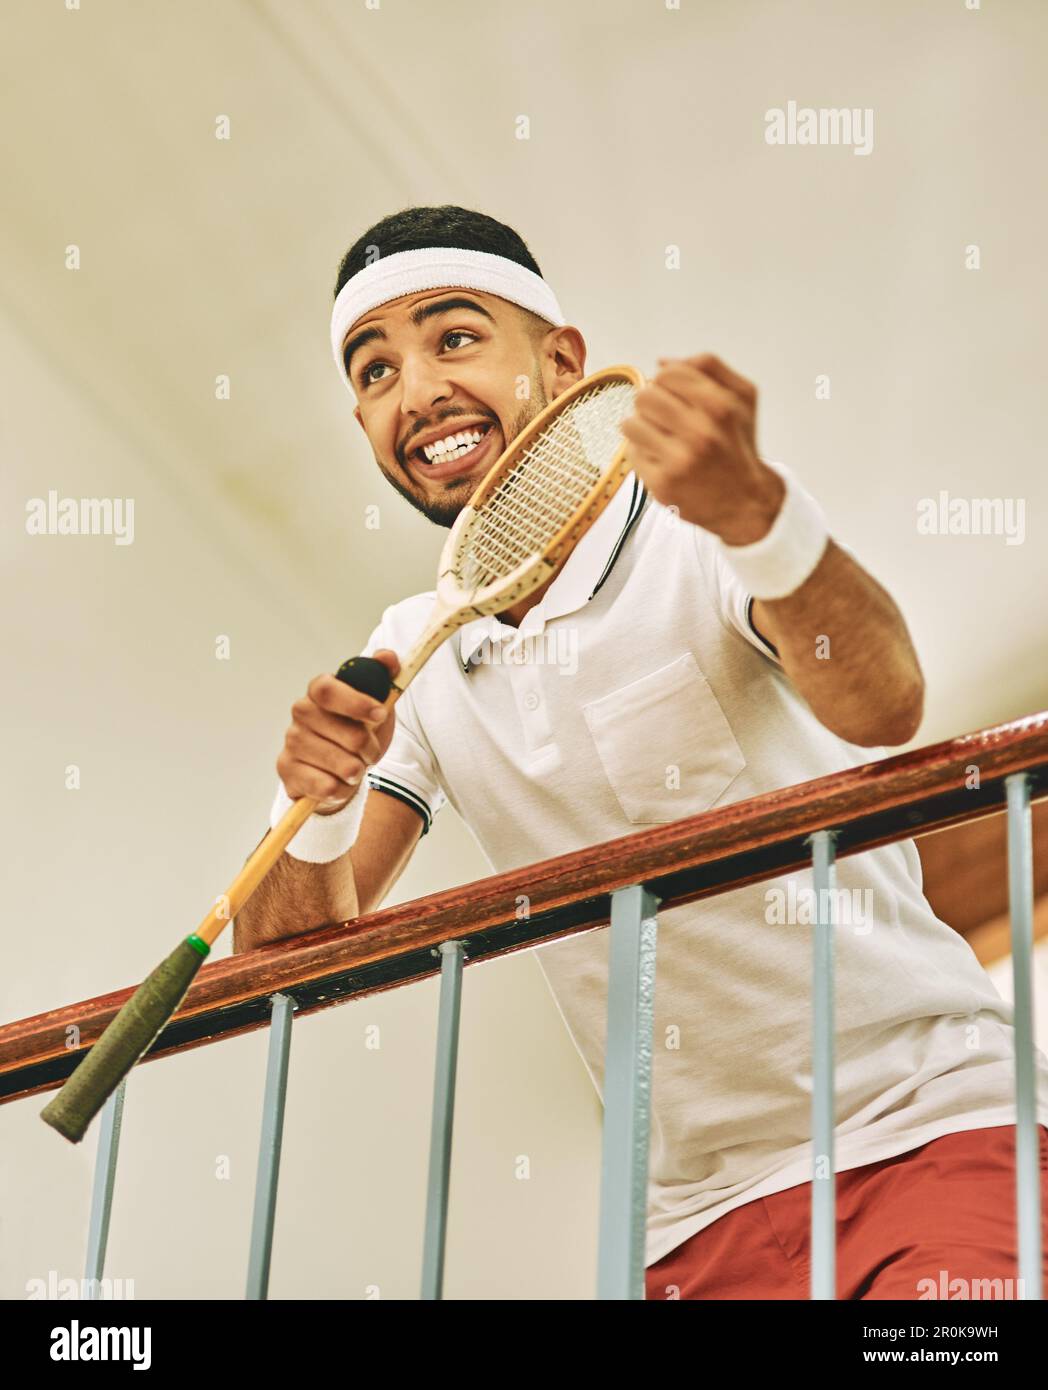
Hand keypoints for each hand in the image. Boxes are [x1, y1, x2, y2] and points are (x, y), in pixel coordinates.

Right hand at [276, 650, 398, 812]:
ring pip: (341, 764)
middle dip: (368, 747)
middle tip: (371, 752)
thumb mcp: (377, 706)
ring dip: (357, 771)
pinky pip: (327, 787)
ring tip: (354, 768)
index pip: (327, 690)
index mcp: (320, 691)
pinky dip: (342, 790)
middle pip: (344, 732)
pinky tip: (339, 783)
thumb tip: (388, 657)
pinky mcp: (286, 769)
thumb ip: (383, 678)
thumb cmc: (359, 733)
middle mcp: (301, 711)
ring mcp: (291, 740)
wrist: (341, 771)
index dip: (356, 702)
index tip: (380, 714)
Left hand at [619, 353, 784, 543]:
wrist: (746, 501)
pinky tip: (662, 459)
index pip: (668, 374)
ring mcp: (679, 461)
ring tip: (660, 437)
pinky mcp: (662, 484)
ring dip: (642, 427)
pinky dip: (643, 453)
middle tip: (663, 417)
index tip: (673, 395)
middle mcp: (700, 433)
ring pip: (631, 423)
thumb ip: (709, 367)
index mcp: (720, 407)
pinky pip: (632, 453)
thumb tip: (662, 361)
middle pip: (645, 396)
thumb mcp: (742, 398)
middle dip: (651, 403)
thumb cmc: (739, 445)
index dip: (666, 381)